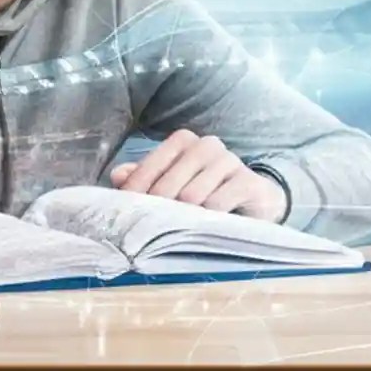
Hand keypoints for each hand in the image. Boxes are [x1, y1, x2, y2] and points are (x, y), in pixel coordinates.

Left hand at [109, 129, 287, 222]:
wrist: (253, 198)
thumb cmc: (204, 189)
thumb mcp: (173, 182)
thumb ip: (144, 177)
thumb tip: (117, 177)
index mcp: (183, 141)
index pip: (152, 164)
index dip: (137, 189)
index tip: (126, 210)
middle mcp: (206, 145)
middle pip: (169, 183)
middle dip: (158, 208)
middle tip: (150, 228)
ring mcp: (229, 161)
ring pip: (192, 195)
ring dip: (183, 216)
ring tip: (179, 229)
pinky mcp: (248, 181)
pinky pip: (218, 203)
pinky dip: (208, 218)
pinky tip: (205, 225)